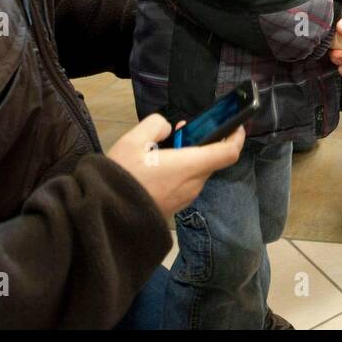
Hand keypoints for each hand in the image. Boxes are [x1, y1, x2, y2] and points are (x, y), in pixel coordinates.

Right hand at [108, 114, 244, 217]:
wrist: (105, 216)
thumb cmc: (121, 176)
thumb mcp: (133, 140)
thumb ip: (156, 126)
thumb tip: (167, 129)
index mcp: (189, 166)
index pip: (228, 152)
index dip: (237, 136)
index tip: (236, 125)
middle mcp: (193, 184)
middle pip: (210, 160)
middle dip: (202, 143)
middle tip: (182, 131)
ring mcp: (185, 199)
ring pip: (196, 173)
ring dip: (189, 158)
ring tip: (163, 148)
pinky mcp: (174, 208)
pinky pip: (185, 185)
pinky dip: (180, 172)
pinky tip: (157, 167)